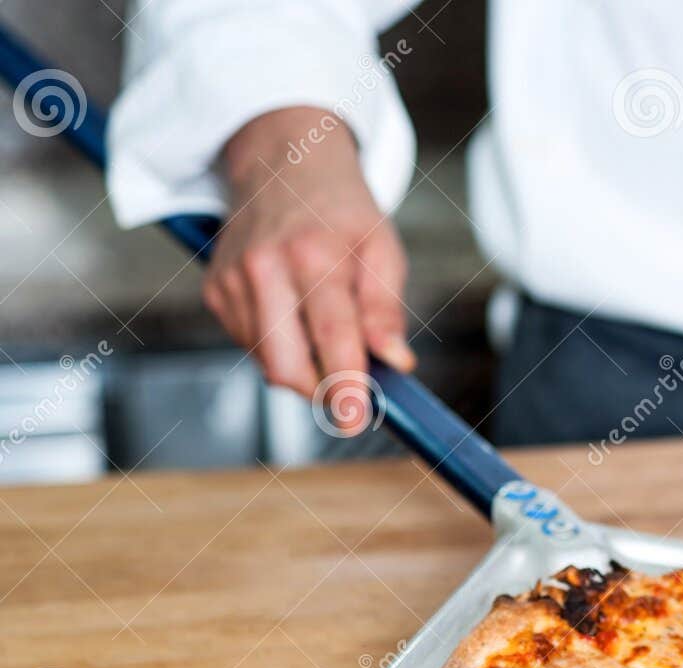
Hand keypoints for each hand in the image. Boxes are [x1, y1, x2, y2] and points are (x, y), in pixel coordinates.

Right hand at [204, 107, 414, 426]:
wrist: (283, 162)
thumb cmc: (340, 210)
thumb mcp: (382, 248)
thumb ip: (387, 309)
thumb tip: (395, 361)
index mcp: (313, 254)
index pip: (331, 336)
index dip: (345, 385)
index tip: (354, 420)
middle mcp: (264, 268)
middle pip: (286, 363)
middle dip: (322, 392)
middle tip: (353, 396)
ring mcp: (232, 281)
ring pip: (268, 362)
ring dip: (304, 370)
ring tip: (328, 338)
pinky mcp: (215, 291)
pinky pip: (252, 346)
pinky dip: (281, 349)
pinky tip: (296, 319)